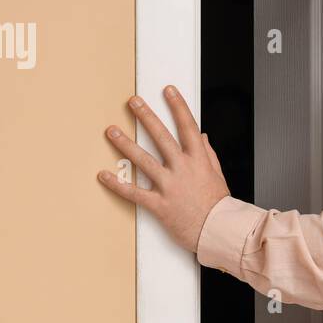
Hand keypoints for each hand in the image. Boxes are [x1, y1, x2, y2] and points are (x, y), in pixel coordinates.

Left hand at [97, 85, 230, 253]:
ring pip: (143, 160)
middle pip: (161, 136)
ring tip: (111, 131)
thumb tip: (202, 137)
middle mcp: (182, 169)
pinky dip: (117, 184)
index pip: (187, 126)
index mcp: (199, 160)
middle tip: (133, 102)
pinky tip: (104, 175)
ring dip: (125, 144)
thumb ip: (208, 154)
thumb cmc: (218, 206)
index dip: (178, 106)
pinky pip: (134, 193)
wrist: (217, 230)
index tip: (168, 91)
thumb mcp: (218, 175)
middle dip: (146, 116)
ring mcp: (169, 186)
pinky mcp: (159, 204)